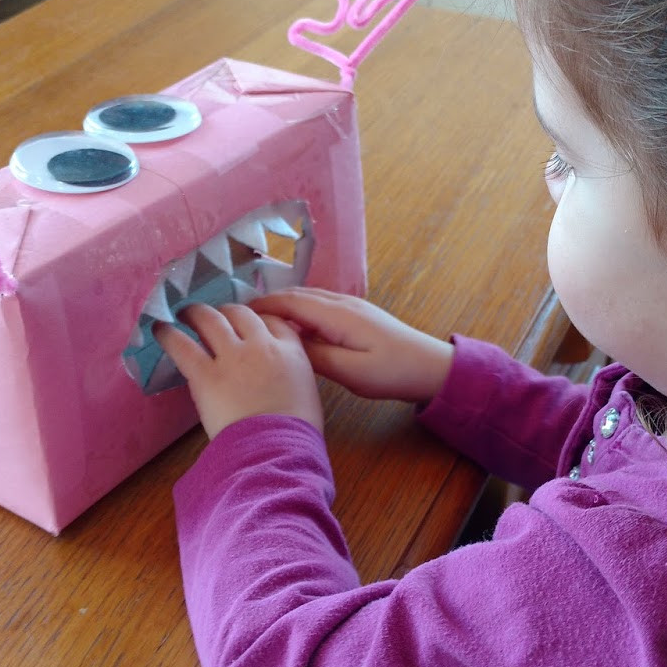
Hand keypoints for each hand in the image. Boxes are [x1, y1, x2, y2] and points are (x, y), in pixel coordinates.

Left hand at [155, 303, 323, 438]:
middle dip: (224, 312)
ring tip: (184, 312)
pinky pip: (182, 345)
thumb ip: (290, 372)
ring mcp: (233, 357)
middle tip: (212, 317)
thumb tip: (271, 374)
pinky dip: (168, 334)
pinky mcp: (206, 374)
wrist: (276, 451)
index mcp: (291, 352)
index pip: (272, 320)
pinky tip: (159, 328)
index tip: (244, 324)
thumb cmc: (295, 433)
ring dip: (195, 313)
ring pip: (211, 320)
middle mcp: (261, 345)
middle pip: (240, 313)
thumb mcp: (306, 391)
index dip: (255, 318)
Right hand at [247, 288, 454, 403]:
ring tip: (259, 323)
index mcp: (338, 314)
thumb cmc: (392, 372)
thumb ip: (315, 356)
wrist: (430, 367)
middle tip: (240, 318)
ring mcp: (350, 306)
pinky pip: (319, 306)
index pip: (291, 302)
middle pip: (296, 295)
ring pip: (308, 298)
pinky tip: (292, 329)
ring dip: (283, 306)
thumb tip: (285, 344)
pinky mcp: (356, 315)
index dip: (261, 306)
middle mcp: (342, 303)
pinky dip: (299, 312)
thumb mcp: (350, 371)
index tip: (236, 314)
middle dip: (267, 303)